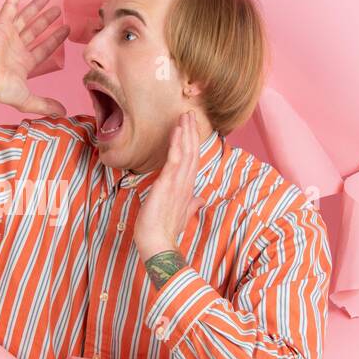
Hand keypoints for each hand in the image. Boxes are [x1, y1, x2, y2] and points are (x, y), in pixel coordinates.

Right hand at [0, 0, 69, 117]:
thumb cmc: (0, 90)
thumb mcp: (27, 98)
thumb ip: (45, 104)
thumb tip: (62, 113)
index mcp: (23, 63)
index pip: (43, 48)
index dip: (55, 39)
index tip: (66, 29)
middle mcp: (16, 47)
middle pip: (35, 30)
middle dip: (46, 20)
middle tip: (58, 10)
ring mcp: (8, 35)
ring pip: (25, 17)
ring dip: (36, 6)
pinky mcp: (0, 25)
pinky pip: (9, 5)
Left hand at [133, 112, 205, 259]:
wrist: (157, 244)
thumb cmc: (164, 231)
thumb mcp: (179, 214)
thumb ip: (191, 205)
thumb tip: (200, 200)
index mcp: (186, 188)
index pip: (191, 161)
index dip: (192, 143)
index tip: (191, 127)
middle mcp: (185, 184)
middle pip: (191, 153)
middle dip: (191, 133)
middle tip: (189, 114)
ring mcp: (178, 184)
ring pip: (185, 153)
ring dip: (185, 134)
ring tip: (185, 117)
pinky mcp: (168, 185)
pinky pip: (174, 161)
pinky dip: (176, 145)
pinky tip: (177, 132)